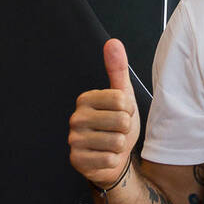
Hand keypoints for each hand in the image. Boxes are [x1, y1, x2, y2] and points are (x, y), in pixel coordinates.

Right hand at [68, 39, 140, 185]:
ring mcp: (74, 140)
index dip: (128, 109)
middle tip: (116, 130)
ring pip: (117, 141)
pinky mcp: (77, 160)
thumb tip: (113, 43)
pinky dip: (112, 160)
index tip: (121, 113)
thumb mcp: (122, 95)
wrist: (114, 157)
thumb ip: (118, 69)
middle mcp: (76, 118)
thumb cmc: (117, 125)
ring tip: (111, 143)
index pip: (122, 100)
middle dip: (125, 128)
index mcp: (86, 99)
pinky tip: (105, 156)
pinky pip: (109, 159)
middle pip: (121, 120)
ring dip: (120, 146)